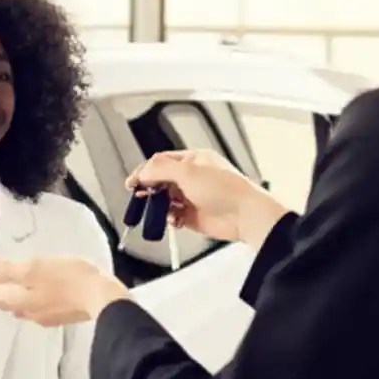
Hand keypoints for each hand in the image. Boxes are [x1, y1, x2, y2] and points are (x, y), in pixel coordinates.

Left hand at [0, 257, 127, 325]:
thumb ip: (12, 271)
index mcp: (20, 301)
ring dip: (21, 294)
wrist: (103, 299)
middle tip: (5, 274)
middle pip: (8, 304)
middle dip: (3, 291)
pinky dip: (39, 298)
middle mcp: (29, 314)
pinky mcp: (63, 316)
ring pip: (24, 307)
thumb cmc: (70, 280)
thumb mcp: (37, 267)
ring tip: (25, 279)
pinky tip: (46, 289)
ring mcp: (46, 317)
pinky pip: (42, 308)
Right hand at [127, 149, 288, 247]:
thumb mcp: (187, 172)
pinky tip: (172, 219)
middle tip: (140, 195)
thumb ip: (160, 170)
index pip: (161, 162)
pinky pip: (173, 216)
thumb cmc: (225, 189)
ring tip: (155, 209)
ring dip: (158, 205)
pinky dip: (168, 218)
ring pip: (165, 200)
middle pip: (161, 181)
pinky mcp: (194, 216)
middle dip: (150, 188)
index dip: (146, 171)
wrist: (245, 215)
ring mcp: (193, 197)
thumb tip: (142, 173)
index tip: (133, 182)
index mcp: (193, 160)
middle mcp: (192, 177)